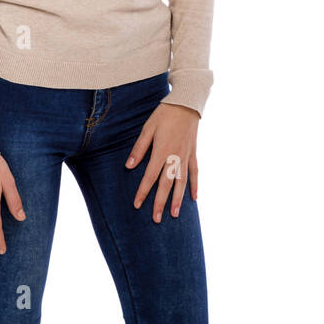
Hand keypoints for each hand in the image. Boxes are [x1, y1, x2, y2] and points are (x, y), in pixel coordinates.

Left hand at [125, 102, 199, 221]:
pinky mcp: (193, 153)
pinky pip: (195, 172)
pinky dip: (194, 185)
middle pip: (167, 185)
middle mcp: (175, 157)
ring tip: (175, 215)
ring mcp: (186, 156)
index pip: (150, 177)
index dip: (143, 192)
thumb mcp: (148, 128)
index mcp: (161, 151)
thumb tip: (129, 166)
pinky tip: (194, 198)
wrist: (186, 103)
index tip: (137, 205)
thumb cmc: (164, 114)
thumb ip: (139, 148)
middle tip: (156, 219)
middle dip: (160, 203)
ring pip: (182, 182)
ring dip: (178, 200)